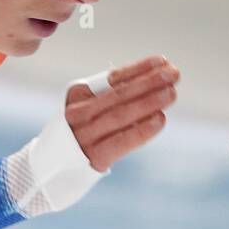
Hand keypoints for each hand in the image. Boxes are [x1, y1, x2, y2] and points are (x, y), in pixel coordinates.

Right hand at [65, 55, 178, 171]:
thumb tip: (155, 78)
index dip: (139, 69)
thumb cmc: (82, 131)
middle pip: (118, 94)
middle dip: (148, 82)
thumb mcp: (90, 107)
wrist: (55, 167)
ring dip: (148, 102)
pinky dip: (142, 130)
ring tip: (171, 93)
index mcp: (78, 93)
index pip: (113, 78)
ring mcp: (84, 135)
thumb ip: (115, 94)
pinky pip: (121, 141)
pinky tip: (160, 119)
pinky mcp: (94, 157)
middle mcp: (78, 112)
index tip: (162, 61)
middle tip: (173, 73)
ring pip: (120, 115)